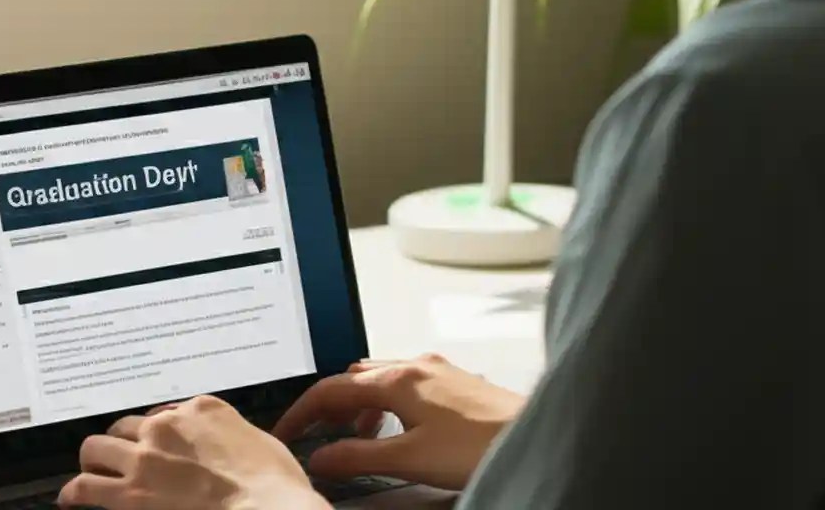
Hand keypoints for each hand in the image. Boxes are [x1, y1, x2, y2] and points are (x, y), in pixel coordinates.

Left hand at [58, 395, 328, 509]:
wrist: (265, 509)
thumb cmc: (275, 484)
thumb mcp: (260, 442)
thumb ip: (231, 435)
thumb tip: (223, 446)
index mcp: (202, 409)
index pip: (167, 414)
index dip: (162, 434)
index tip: (162, 448)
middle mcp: (167, 425)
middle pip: (127, 427)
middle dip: (125, 443)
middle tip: (126, 461)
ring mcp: (144, 457)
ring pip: (97, 449)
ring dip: (96, 462)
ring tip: (94, 474)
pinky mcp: (128, 493)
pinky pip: (85, 486)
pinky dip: (75, 492)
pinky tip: (71, 499)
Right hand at [272, 353, 524, 490]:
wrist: (537, 437)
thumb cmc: (481, 445)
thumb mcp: (408, 458)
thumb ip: (358, 457)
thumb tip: (322, 457)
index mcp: (398, 378)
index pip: (332, 389)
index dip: (302, 412)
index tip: (287, 432)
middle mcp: (416, 366)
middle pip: (354, 377)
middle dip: (330, 404)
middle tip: (315, 434)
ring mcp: (438, 371)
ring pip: (381, 379)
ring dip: (359, 405)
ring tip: (352, 438)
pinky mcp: (457, 383)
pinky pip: (405, 386)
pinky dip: (386, 405)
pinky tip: (394, 431)